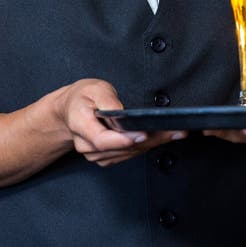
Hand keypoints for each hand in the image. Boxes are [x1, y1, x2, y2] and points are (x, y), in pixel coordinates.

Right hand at [55, 78, 185, 166]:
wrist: (70, 110)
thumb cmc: (83, 97)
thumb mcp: (94, 89)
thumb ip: (108, 101)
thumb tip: (122, 114)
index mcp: (80, 125)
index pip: (102, 140)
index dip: (123, 140)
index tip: (143, 134)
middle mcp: (86, 145)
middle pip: (121, 148)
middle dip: (151, 140)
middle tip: (174, 131)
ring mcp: (95, 155)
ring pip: (128, 153)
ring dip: (153, 144)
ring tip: (174, 133)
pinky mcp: (106, 158)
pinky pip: (128, 155)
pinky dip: (146, 147)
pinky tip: (161, 138)